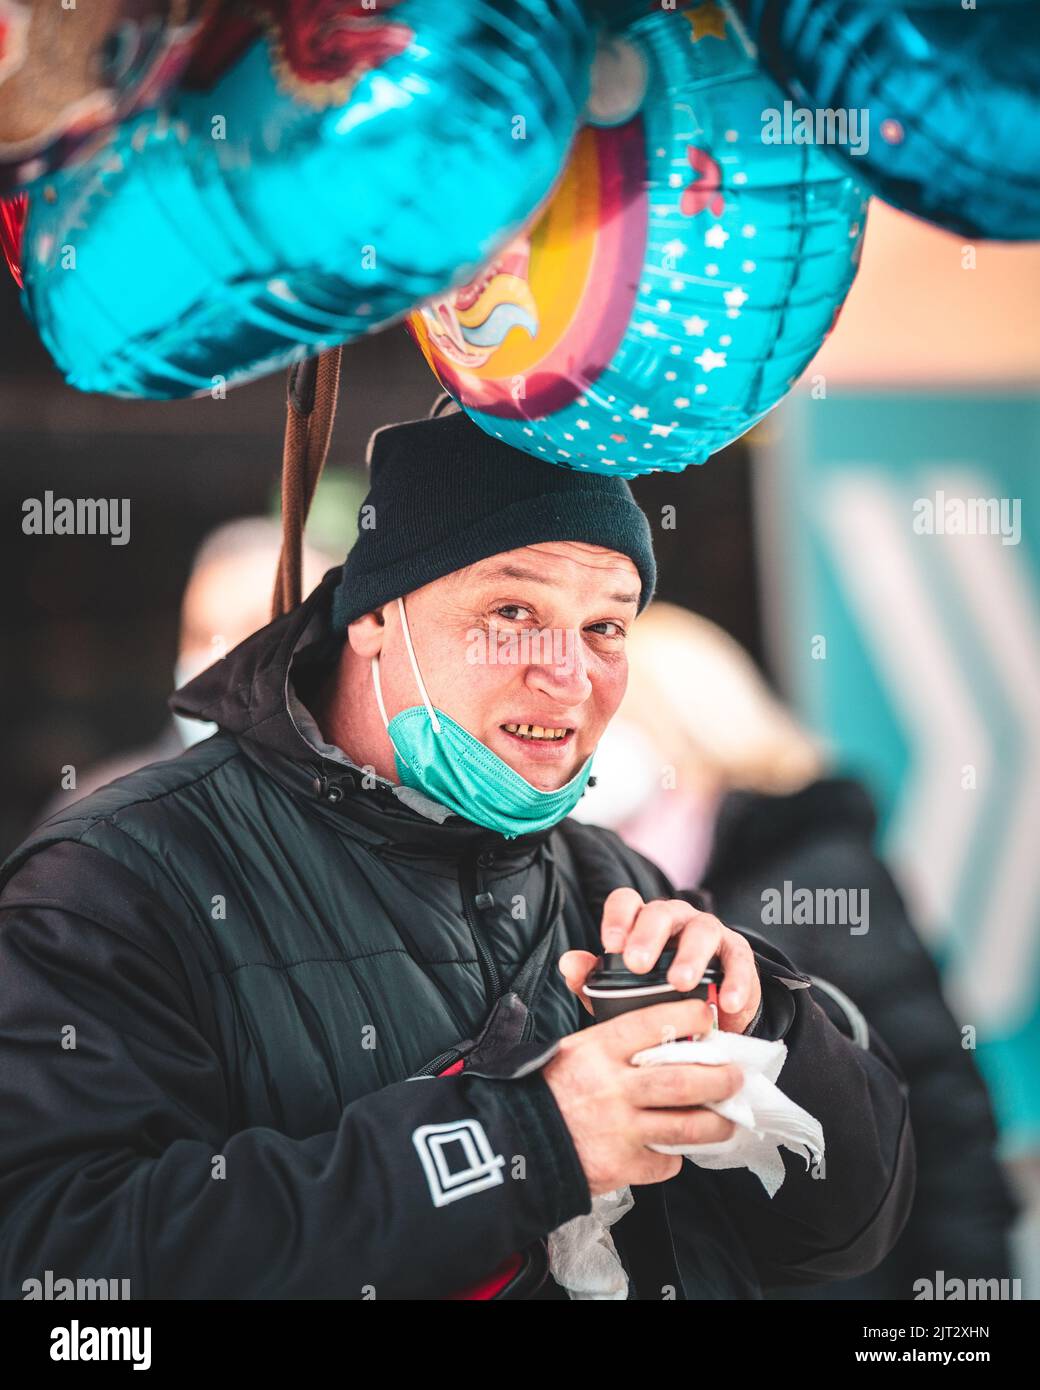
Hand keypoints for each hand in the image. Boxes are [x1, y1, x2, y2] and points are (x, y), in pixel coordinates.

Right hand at [541, 1000, 741, 1195]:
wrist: (511, 1142)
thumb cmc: (542, 1092)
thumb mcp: (569, 1049)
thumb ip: (608, 1037)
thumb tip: (654, 1028)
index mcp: (596, 1048)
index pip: (655, 1022)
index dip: (691, 1017)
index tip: (708, 1019)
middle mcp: (612, 1086)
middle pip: (683, 1078)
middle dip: (719, 1077)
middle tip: (734, 1076)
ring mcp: (619, 1128)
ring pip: (686, 1125)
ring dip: (716, 1123)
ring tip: (727, 1119)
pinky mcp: (621, 1165)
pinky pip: (664, 1161)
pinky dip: (675, 1156)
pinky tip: (675, 1148)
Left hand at [559, 889, 761, 1034]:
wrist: (704, 1016)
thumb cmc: (656, 997)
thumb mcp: (621, 992)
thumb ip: (594, 979)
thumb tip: (568, 963)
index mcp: (642, 922)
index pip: (627, 902)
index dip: (617, 917)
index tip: (610, 944)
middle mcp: (675, 919)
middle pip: (661, 912)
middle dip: (648, 936)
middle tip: (636, 965)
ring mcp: (709, 931)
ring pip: (702, 930)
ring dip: (690, 956)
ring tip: (679, 984)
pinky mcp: (737, 953)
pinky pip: (738, 960)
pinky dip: (734, 981)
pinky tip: (726, 1003)